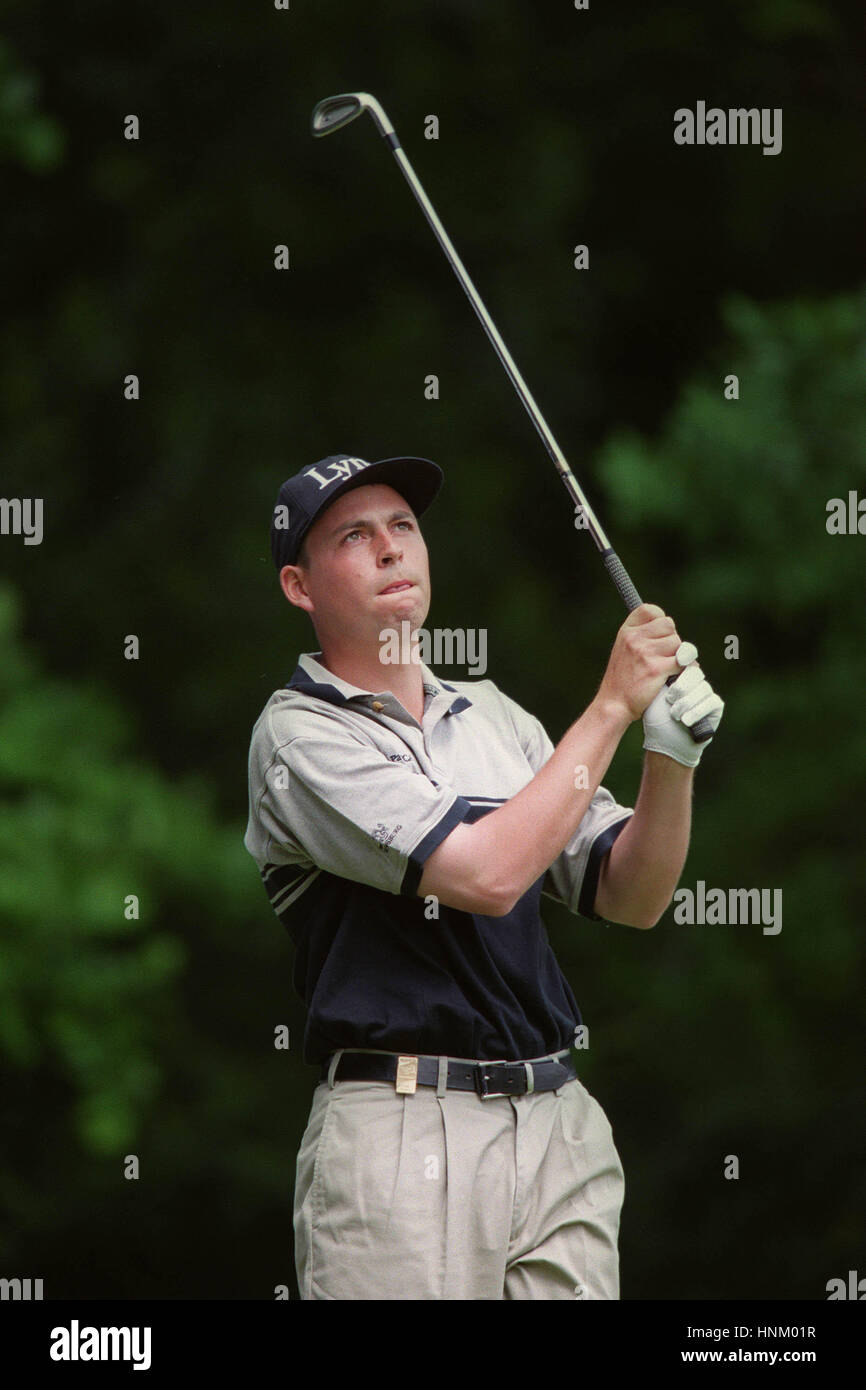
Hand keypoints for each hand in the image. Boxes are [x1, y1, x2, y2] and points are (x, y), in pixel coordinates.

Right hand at [596, 604, 684, 723]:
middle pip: (669, 626)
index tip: (658, 634)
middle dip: (671, 640)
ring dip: (677, 656)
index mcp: (626, 631)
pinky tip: (675, 676)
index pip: (651, 610)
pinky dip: (684, 669)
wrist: (614, 704)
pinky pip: (683, 661)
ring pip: (678, 643)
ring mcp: (645, 653)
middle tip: (662, 656)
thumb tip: (673, 631)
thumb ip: (643, 635)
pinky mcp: (657, 669)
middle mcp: (634, 638)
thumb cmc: (623, 679)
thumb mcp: (624, 649)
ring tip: (665, 667)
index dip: (660, 621)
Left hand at [642, 660, 723, 766]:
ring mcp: (706, 692)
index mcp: (679, 674)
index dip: (682, 660)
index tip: (676, 665)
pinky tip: (686, 721)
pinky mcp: (716, 705)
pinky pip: (710, 702)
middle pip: (694, 672)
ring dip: (686, 703)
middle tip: (669, 700)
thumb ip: (659, 676)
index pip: (684, 660)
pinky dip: (696, 712)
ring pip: (702, 688)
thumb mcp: (653, 696)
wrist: (666, 743)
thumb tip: (662, 658)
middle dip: (681, 687)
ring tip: (674, 715)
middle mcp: (694, 681)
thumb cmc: (657, 719)